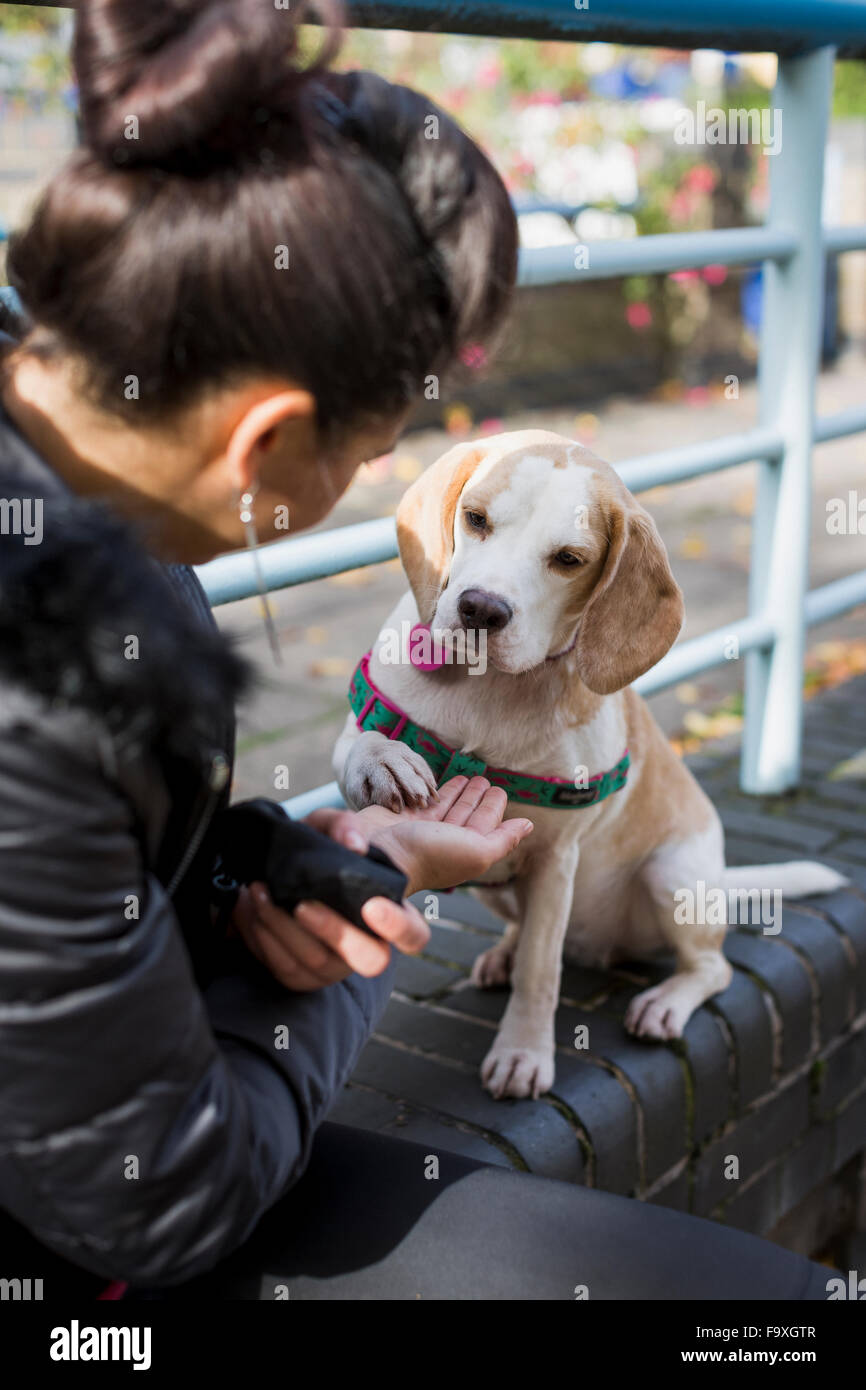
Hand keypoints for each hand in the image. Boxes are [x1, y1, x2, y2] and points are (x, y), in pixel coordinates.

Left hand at [229, 805, 428, 991]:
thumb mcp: (333, 826)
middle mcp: (368, 946)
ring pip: (317, 964)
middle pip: (369, 960)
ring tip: (258, 890)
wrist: (292, 867)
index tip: (371, 905)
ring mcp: (336, 966)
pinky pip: (283, 968)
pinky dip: (261, 937)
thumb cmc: (326, 848)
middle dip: (333, 932)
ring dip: (282, 928)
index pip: (413, 934)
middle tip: (302, 904)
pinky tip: (249, 907)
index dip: (397, 926)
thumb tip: (353, 844)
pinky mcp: (302, 975)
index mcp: (390, 913)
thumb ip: (344, 824)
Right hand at [355, 775, 533, 894]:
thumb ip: (505, 839)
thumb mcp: (477, 852)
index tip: (499, 790)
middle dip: (478, 799)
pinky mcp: (404, 818)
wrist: (381, 855)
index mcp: (465, 851)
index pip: (486, 825)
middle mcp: (446, 841)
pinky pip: (425, 801)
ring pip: (447, 807)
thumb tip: (529, 825)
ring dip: (459, 793)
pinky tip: (440, 782)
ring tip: (468, 777)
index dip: (494, 807)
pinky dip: (436, 791)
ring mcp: (424, 830)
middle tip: (485, 780)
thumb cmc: (430, 856)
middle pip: (468, 815)